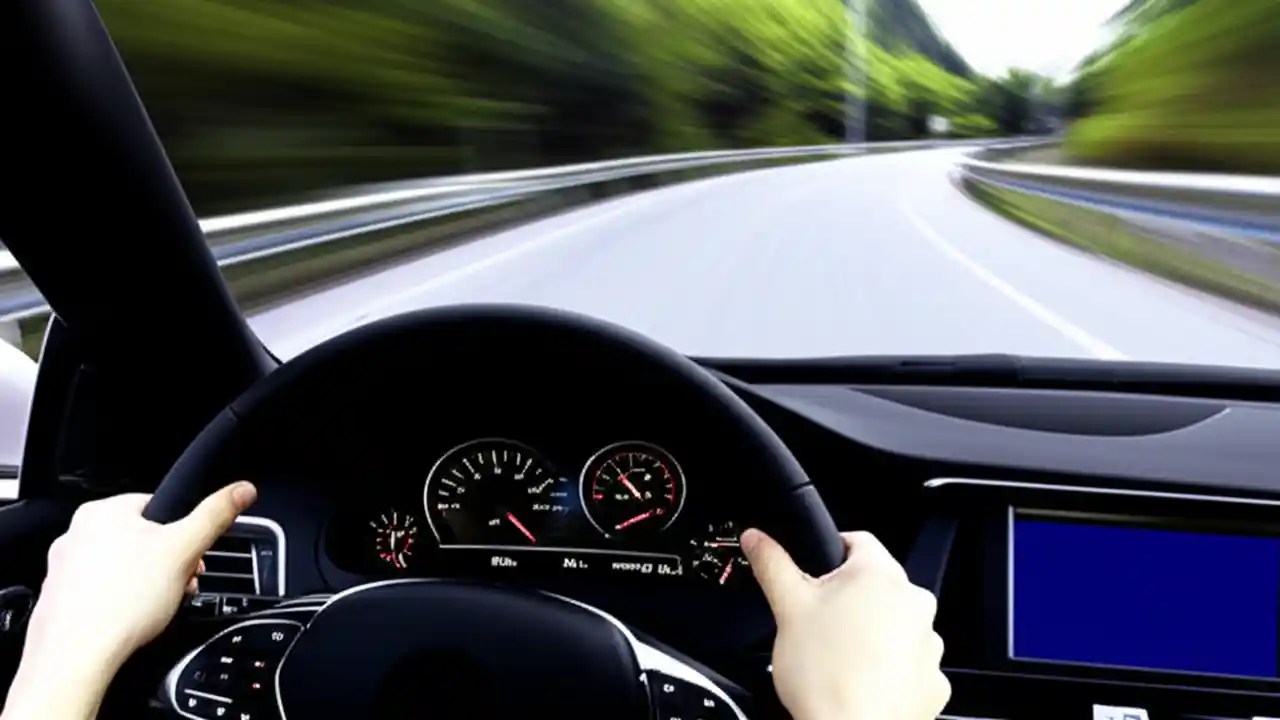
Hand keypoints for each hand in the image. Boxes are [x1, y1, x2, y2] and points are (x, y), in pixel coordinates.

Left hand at [1, 482, 256, 719]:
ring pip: (120, 566)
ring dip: (144, 583)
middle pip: (139, 539)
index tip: (190, 557)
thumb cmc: (123, 602)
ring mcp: (63, 568)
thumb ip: (215, 515)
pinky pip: (100, 591)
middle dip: (165, 563)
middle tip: (178, 585)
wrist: (77, 656)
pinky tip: (130, 618)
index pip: (156, 507)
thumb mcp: (184, 549)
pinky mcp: (60, 598)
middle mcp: (75, 535)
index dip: (182, 533)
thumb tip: (241, 490)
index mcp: (102, 512)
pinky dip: (119, 602)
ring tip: (155, 606)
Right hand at [742, 529, 948, 719]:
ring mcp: (929, 644)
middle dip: (849, 600)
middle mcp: (914, 604)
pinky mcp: (934, 680)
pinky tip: (862, 680)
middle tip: (819, 625)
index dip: (831, 553)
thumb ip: (772, 564)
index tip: (815, 576)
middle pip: (876, 586)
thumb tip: (758, 538)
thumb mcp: (787, 608)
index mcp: (880, 576)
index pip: (858, 541)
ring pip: (895, 625)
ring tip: (840, 658)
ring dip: (873, 633)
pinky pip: (909, 662)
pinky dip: (889, 667)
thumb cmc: (824, 676)